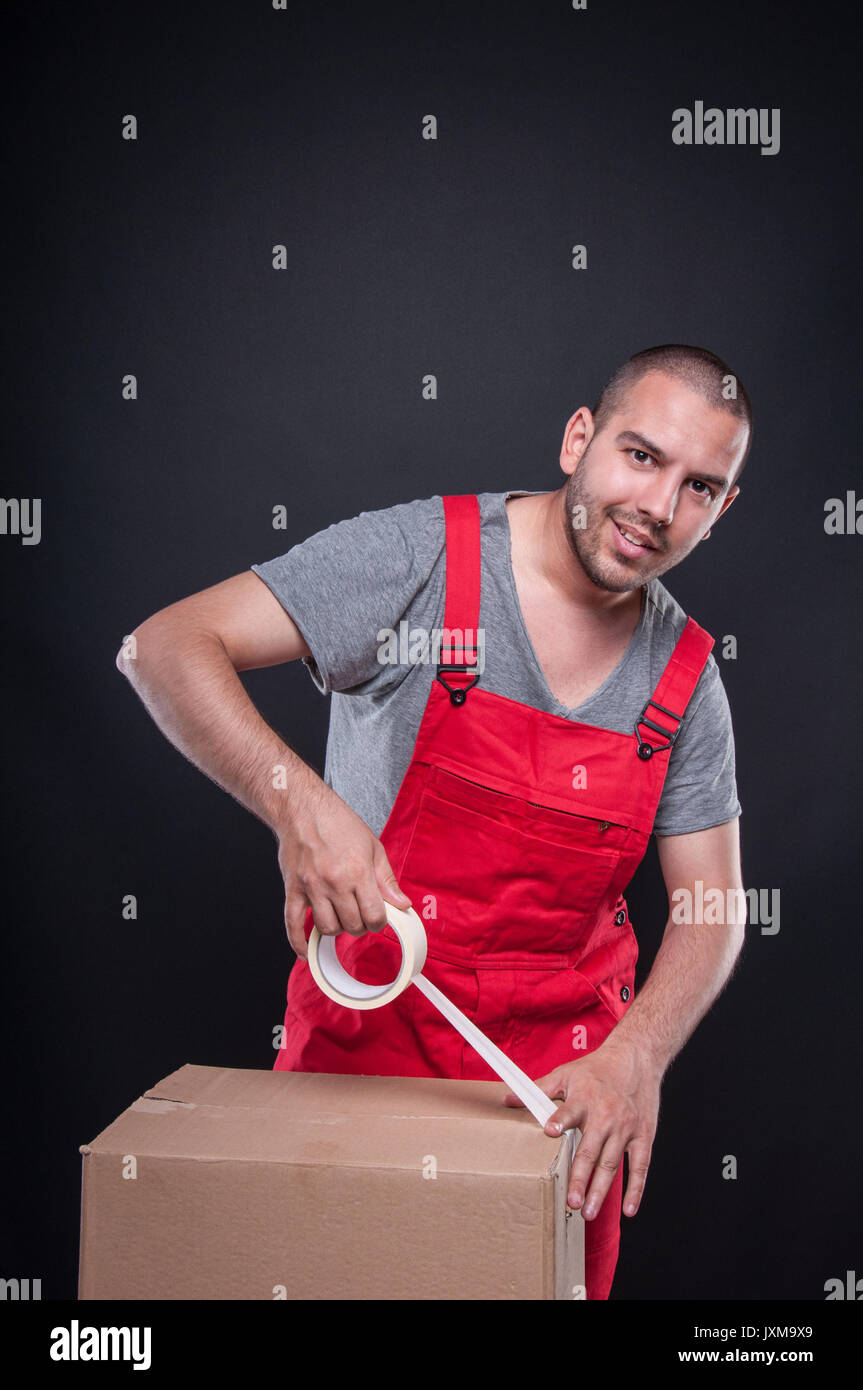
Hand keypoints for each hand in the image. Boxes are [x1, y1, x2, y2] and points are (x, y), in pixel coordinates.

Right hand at [276, 783, 411, 957]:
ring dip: (338, 929)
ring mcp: (311, 888)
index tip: (377, 916)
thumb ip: (386, 879)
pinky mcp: (292, 889)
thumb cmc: (337, 823)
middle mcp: (334, 882)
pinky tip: (307, 953)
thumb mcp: (372, 846)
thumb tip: (402, 904)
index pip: (374, 916)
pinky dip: (299, 943)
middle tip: (360, 914)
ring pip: (328, 928)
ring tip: (341, 916)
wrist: (302, 808)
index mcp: (357, 871)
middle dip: (360, 925)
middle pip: (352, 926)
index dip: (379, 922)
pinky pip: (293, 924)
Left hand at [503, 1037, 662, 1219]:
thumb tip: (507, 1100)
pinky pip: (640, 1166)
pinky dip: (635, 1189)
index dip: (559, 1121)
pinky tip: (628, 1208)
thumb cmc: (598, 1069)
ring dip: (601, 1190)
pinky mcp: (643, 1135)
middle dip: (580, 1177)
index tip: (550, 1131)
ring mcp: (626, 1127)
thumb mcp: (566, 1074)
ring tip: (588, 1211)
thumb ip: (538, 1090)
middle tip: (572, 1201)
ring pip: (612, 1163)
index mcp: (584, 1099)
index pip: (569, 1111)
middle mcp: (606, 1115)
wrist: (636, 1058)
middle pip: (591, 1150)